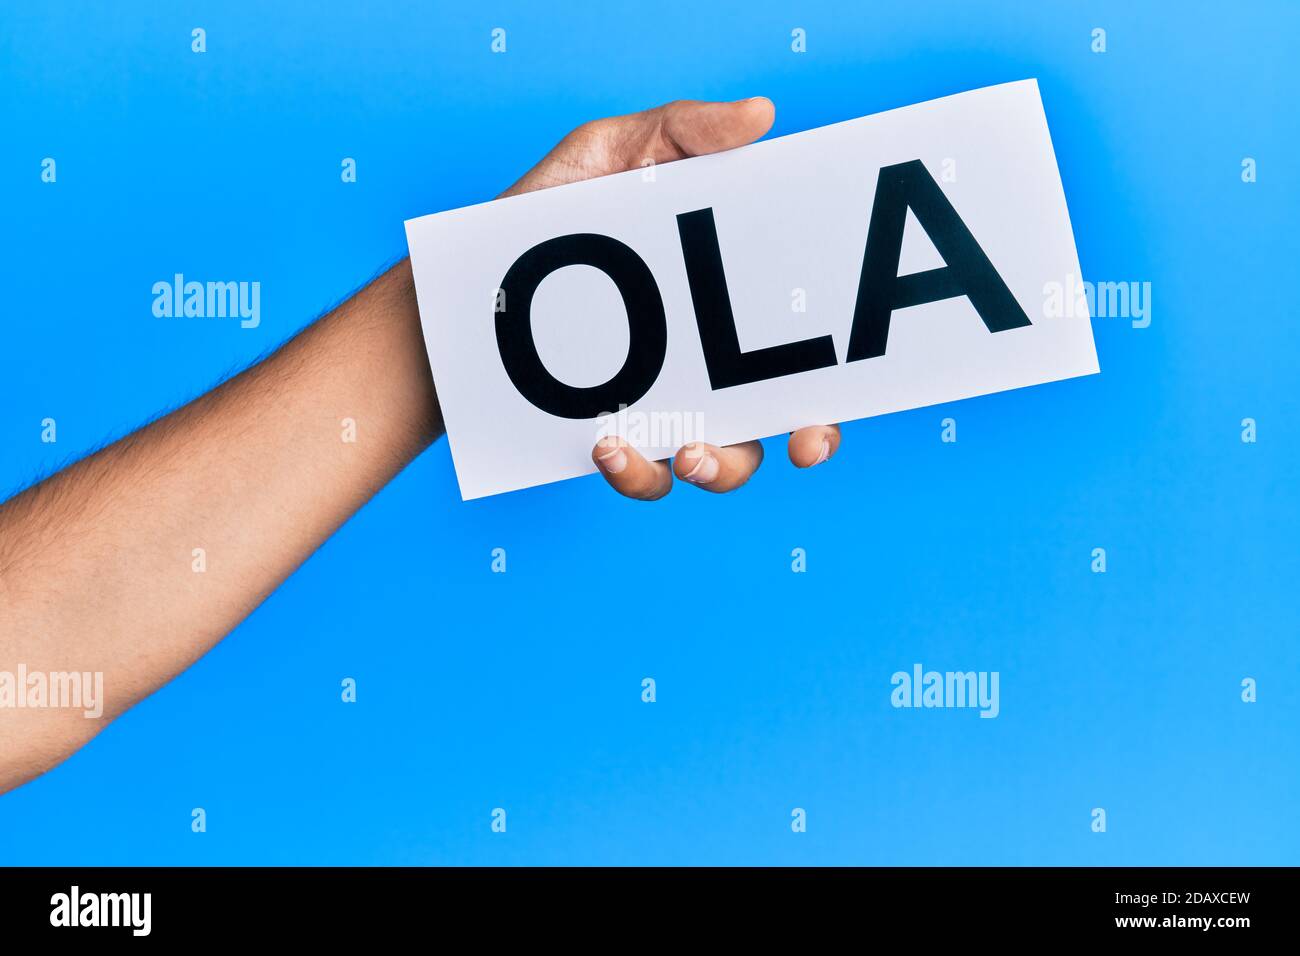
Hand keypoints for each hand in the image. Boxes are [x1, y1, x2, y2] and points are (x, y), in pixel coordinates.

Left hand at [502, 98, 842, 499]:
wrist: (457, 286)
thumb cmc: (542, 220)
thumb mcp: (608, 157)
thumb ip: (680, 133)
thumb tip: (761, 115)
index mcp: (725, 306)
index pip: (801, 349)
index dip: (836, 384)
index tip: (833, 405)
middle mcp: (705, 367)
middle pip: (783, 418)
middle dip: (808, 438)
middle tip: (801, 442)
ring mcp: (660, 408)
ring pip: (719, 462)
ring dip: (721, 468)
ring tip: (689, 451)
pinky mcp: (608, 438)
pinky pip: (640, 477)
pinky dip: (636, 472)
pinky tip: (609, 443)